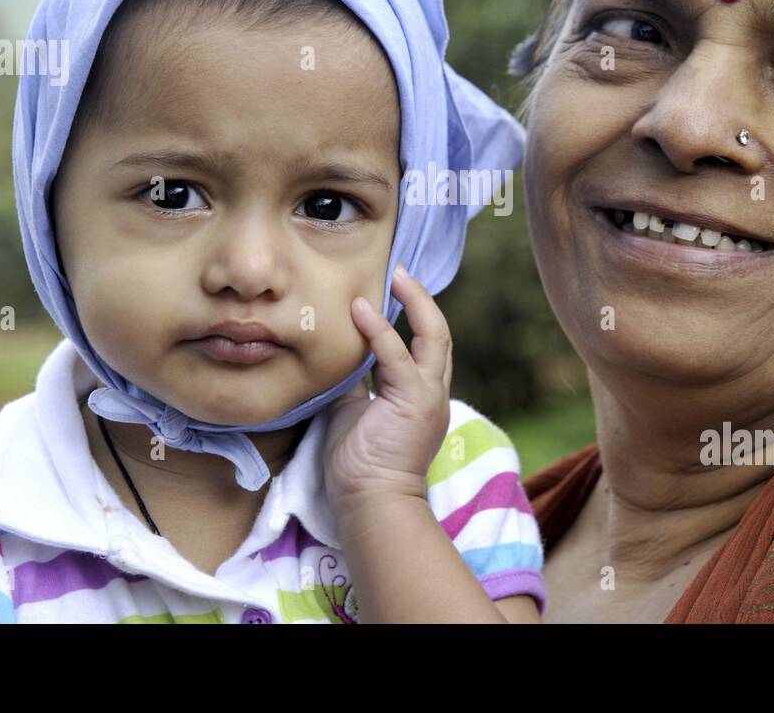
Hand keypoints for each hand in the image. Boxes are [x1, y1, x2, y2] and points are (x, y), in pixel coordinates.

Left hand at [322, 264, 452, 514]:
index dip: (414, 314)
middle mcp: (432, 391)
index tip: (395, 289)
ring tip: (394, 276)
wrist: (370, 502)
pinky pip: (397, 356)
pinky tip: (360, 310)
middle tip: (399, 271)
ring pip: (433, 337)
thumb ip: (353, 382)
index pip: (425, 346)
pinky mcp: (414, 401)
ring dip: (415, 302)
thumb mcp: (352, 412)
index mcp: (420, 395)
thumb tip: (334, 355)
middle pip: (439, 333)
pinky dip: (379, 330)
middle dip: (422, 299)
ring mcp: (428, 396)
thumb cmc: (358, 465)